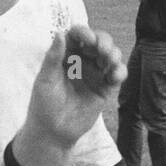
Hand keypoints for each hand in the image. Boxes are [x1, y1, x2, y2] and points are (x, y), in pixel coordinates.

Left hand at [24, 25, 125, 147]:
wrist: (54, 132)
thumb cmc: (44, 104)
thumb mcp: (46, 79)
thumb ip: (54, 57)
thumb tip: (60, 33)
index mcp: (66, 55)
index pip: (77, 35)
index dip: (85, 32)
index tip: (89, 40)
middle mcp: (82, 61)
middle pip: (99, 41)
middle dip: (104, 42)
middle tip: (103, 50)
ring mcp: (95, 73)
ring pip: (111, 55)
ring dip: (114, 54)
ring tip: (109, 62)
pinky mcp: (105, 87)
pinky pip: (117, 74)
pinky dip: (120, 71)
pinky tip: (114, 76)